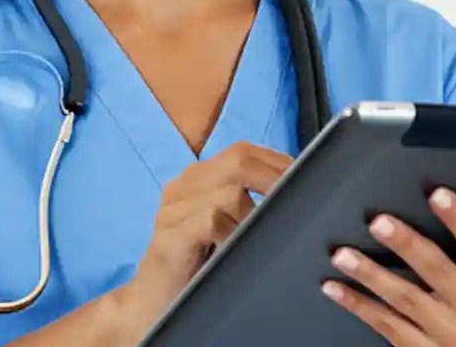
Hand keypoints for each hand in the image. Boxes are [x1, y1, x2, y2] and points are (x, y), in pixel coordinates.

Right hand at [113, 141, 291, 340]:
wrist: (150, 303)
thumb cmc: (196, 266)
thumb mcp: (224, 227)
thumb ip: (246, 204)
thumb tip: (295, 190)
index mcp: (197, 179)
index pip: (244, 152)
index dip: (278, 162)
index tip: (306, 181)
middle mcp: (183, 186)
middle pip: (238, 160)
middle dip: (276, 179)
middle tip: (299, 202)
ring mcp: (173, 209)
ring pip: (230, 192)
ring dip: (254, 215)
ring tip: (259, 238)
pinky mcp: (170, 236)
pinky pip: (212, 220)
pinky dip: (232, 234)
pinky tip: (234, 250)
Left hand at [321, 189, 455, 345]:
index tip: (437, 193)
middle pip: (440, 271)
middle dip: (408, 243)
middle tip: (377, 221)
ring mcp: (450, 336)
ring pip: (408, 301)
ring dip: (371, 274)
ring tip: (342, 254)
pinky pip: (386, 326)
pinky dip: (357, 303)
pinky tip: (333, 286)